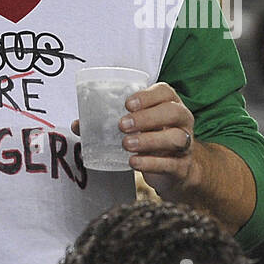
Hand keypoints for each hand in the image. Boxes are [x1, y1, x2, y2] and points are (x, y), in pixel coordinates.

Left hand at [71, 81, 195, 192]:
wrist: (177, 170)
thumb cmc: (153, 139)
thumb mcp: (138, 127)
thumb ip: (110, 123)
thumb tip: (78, 125)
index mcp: (171, 104)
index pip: (165, 92)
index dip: (148, 96)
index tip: (127, 104)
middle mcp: (182, 121)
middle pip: (173, 112)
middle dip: (147, 117)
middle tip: (122, 125)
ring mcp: (186, 144)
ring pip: (175, 138)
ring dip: (149, 140)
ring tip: (126, 145)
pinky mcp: (182, 167)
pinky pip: (171, 164)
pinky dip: (151, 163)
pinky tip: (134, 163)